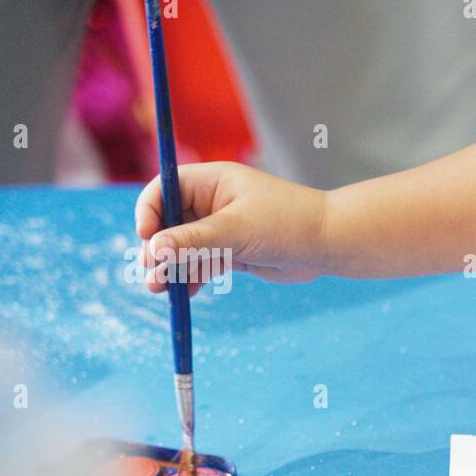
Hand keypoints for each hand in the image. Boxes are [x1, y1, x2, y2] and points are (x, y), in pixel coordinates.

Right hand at [135, 162, 329, 292]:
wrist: (329, 244)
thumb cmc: (287, 223)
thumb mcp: (236, 231)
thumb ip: (194, 240)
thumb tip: (152, 249)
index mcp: (211, 181)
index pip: (163, 191)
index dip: (150, 212)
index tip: (146, 237)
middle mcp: (212, 202)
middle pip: (168, 223)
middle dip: (157, 248)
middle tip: (151, 273)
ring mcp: (222, 228)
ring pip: (184, 248)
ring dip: (170, 267)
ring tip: (160, 289)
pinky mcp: (233, 252)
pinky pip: (201, 264)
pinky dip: (191, 277)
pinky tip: (183, 294)